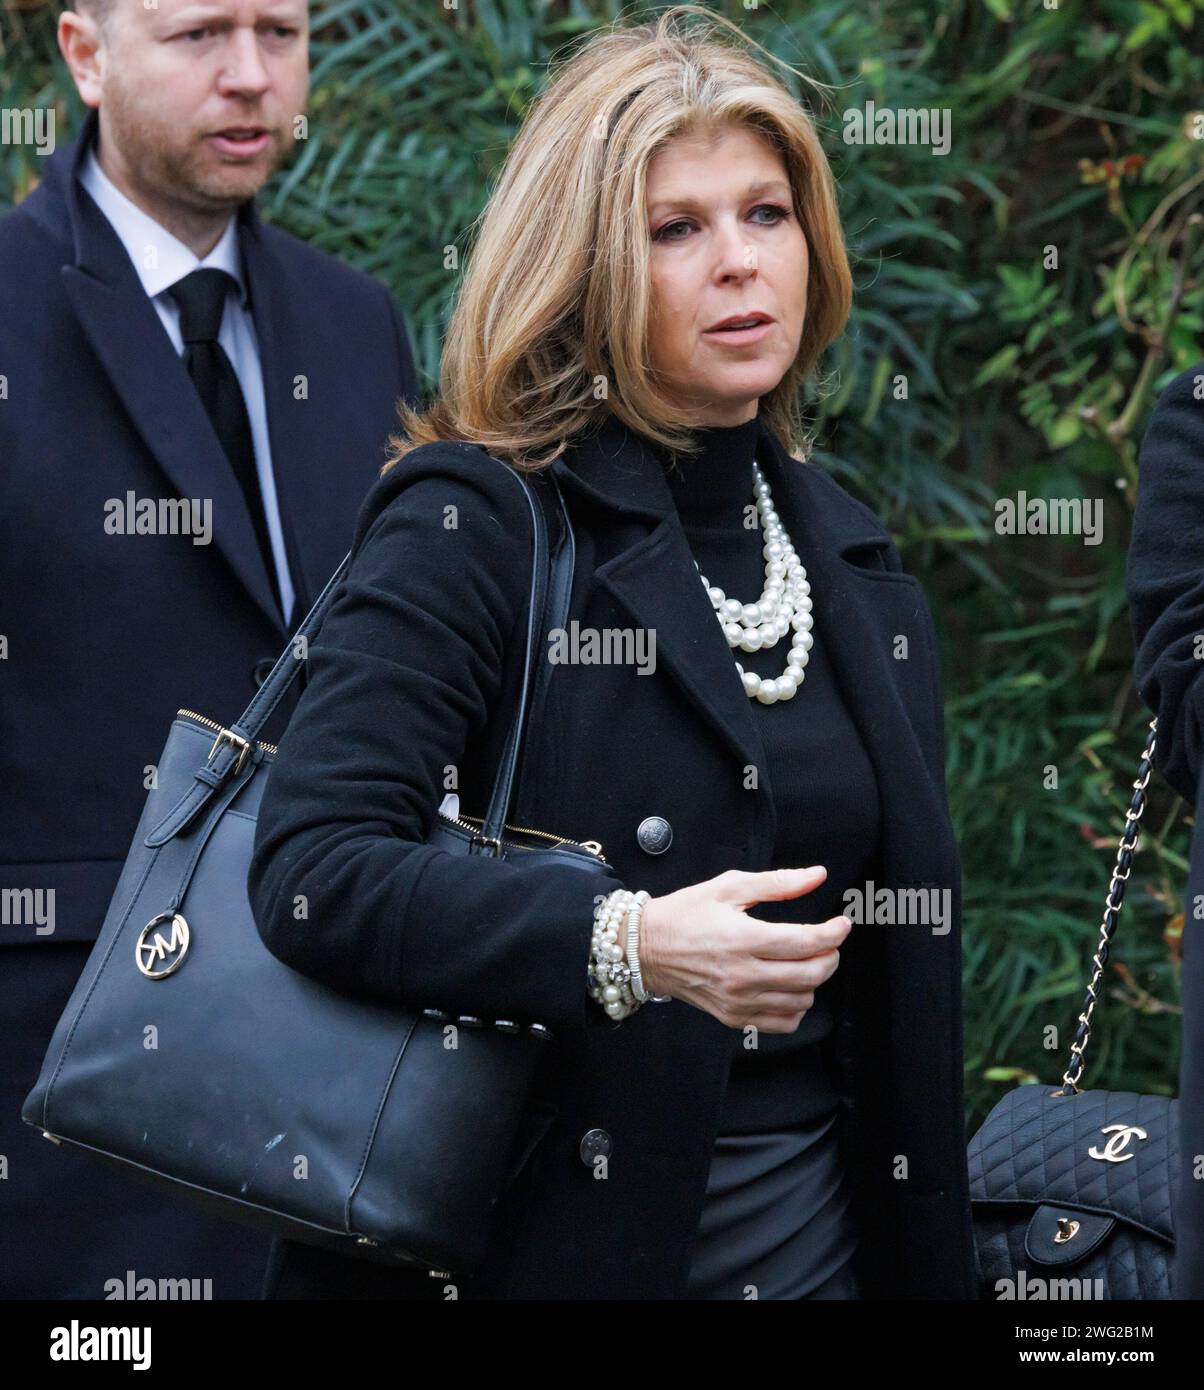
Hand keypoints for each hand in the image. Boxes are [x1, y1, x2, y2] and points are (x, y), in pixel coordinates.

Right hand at [637, 866, 849, 1033]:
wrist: (646, 949)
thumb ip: (777, 882)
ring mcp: (738, 1000)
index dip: (833, 933)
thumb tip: (817, 876)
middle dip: (830, 956)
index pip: (805, 942)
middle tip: (827, 942)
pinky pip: (783, 1022)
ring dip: (813, 980)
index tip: (841, 923)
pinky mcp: (733, 1017)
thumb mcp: (728, 886)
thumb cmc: (685, 913)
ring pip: (801, 1000)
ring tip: (803, 960)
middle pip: (810, 974)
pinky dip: (796, 1006)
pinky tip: (788, 986)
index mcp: (741, 938)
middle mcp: (741, 974)